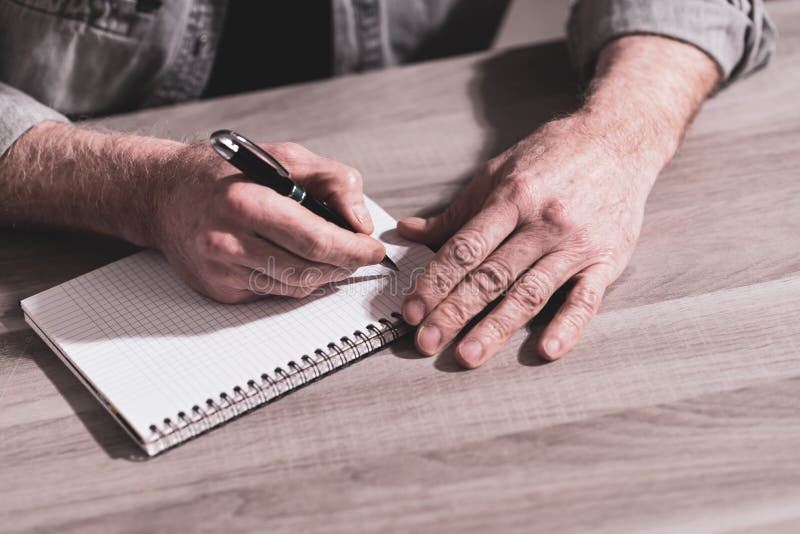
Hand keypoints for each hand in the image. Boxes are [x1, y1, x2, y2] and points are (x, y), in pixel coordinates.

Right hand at [153, 142, 384, 303]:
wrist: (163, 193)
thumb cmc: (226, 172)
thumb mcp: (285, 157)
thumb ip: (333, 181)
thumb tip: (361, 222)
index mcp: (246, 202)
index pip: (316, 239)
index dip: (353, 249)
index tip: (373, 249)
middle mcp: (227, 240)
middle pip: (308, 269)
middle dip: (344, 264)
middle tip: (360, 255)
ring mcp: (220, 269)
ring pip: (294, 287)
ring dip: (323, 275)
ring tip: (332, 256)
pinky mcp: (217, 289)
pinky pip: (273, 293)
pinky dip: (295, 281)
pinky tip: (295, 260)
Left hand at [398, 113, 656, 365]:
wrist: (619, 139)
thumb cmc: (553, 156)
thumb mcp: (498, 172)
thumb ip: (455, 211)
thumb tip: (406, 232)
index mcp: (511, 197)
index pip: (465, 248)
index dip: (434, 281)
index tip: (411, 310)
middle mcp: (542, 222)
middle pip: (491, 276)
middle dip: (454, 312)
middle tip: (426, 342)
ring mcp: (575, 243)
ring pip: (530, 292)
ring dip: (497, 327)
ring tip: (468, 355)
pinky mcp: (607, 259)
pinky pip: (586, 298)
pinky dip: (568, 326)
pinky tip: (547, 350)